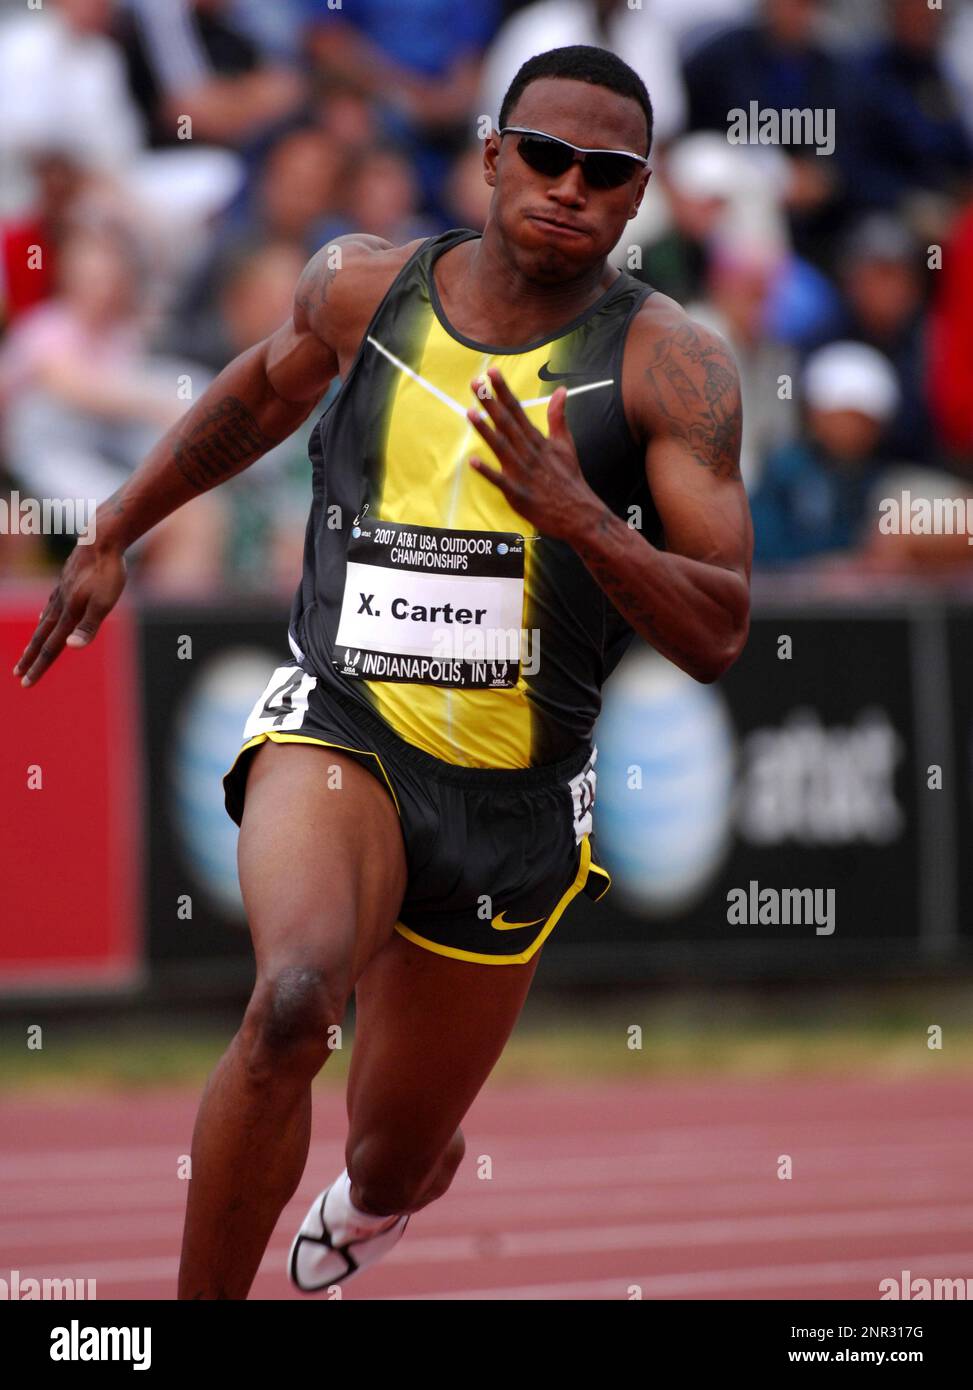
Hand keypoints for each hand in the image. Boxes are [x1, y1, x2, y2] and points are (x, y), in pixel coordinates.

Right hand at [12, 540, 126, 687]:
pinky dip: (45, 617)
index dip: (39, 667)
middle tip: (18, 674)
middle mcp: (60, 605)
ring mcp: (61, 592)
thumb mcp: (105, 603)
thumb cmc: (108, 572)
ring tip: (28, 651)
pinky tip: (46, 617)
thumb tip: (71, 648)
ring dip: (35, 639)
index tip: (26, 683)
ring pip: (45, 621)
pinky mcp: (66, 581)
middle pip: (42, 637)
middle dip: (30, 658)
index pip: (51, 648)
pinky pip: (51, 605)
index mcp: (68, 614)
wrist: (102, 538)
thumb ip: (88, 627)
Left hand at [466, 367, 597, 540]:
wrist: (578, 513)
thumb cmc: (568, 478)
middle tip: (476, 384)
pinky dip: (488, 472)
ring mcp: (523, 473)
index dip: (504, 391)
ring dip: (486, 431)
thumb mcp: (566, 443)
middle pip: (507, 424)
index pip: (518, 410)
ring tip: (470, 413)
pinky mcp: (518, 494)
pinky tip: (473, 462)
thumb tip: (561, 390)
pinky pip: (500, 481)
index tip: (492, 372)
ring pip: (502, 448)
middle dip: (491, 403)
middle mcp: (529, 453)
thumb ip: (558, 416)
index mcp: (538, 440)